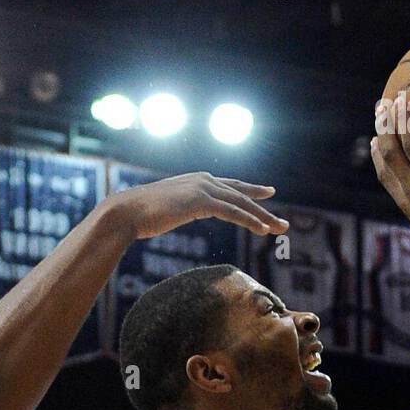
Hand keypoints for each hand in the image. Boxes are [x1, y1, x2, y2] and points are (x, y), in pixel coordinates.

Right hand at [105, 172, 288, 241]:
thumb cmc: (141, 215)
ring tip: (279, 229)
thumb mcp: (166, 209)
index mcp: (196, 181)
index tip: (268, 193)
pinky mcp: (200, 201)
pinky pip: (232, 211)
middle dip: (263, 209)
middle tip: (283, 223)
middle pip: (241, 195)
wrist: (127, 211)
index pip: (230, 186)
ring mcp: (202, 188)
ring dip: (262, 217)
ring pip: (240, 203)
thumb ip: (178, 207)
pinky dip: (249, 220)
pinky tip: (262, 229)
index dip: (251, 191)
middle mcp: (203, 180)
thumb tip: (177, 213)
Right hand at [371, 98, 409, 258]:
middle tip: (384, 106)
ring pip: (409, 145)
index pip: (383, 172)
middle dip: (385, 126)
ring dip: (404, 119)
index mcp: (404, 201)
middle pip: (390, 151)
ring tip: (405, 98)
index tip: (375, 136)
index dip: (377, 152)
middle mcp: (409, 190)